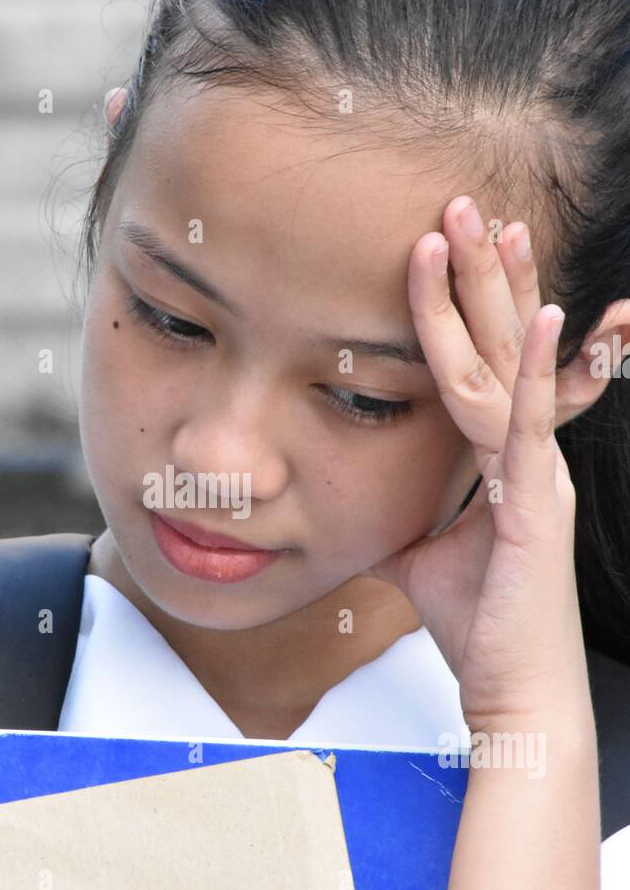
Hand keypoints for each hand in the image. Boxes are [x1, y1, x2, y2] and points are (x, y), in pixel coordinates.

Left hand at [365, 197, 589, 731]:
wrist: (513, 687)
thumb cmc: (477, 625)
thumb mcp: (418, 556)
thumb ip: (396, 521)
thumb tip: (348, 513)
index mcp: (499, 455)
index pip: (479, 360)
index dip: (465, 303)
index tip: (443, 244)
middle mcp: (524, 450)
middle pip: (501, 343)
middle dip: (481, 272)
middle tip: (463, 201)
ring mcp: (535, 469)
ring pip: (510, 366)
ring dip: (497, 294)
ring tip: (485, 227)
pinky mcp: (536, 501)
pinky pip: (527, 422)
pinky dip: (534, 366)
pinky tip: (542, 311)